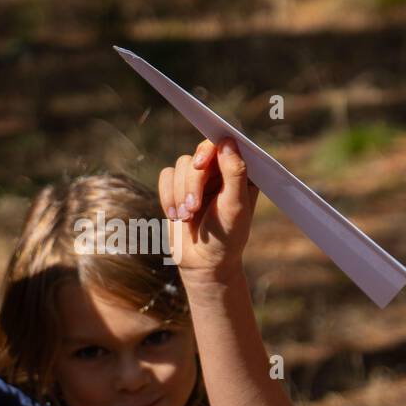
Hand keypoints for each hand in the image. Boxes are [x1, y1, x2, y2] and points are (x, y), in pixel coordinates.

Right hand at [158, 138, 258, 282]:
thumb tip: (227, 142)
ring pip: (179, 166)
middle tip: (193, 208)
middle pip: (197, 156)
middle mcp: (219, 171)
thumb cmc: (226, 237)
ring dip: (179, 194)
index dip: (208, 150)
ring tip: (187, 217)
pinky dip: (167, 196)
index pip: (223, 145)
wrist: (204, 263)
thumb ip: (234, 174)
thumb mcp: (235, 207)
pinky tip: (174, 215)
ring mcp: (198, 178)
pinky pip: (165, 176)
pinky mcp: (178, 187)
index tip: (201, 165)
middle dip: (192, 183)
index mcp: (240, 172)